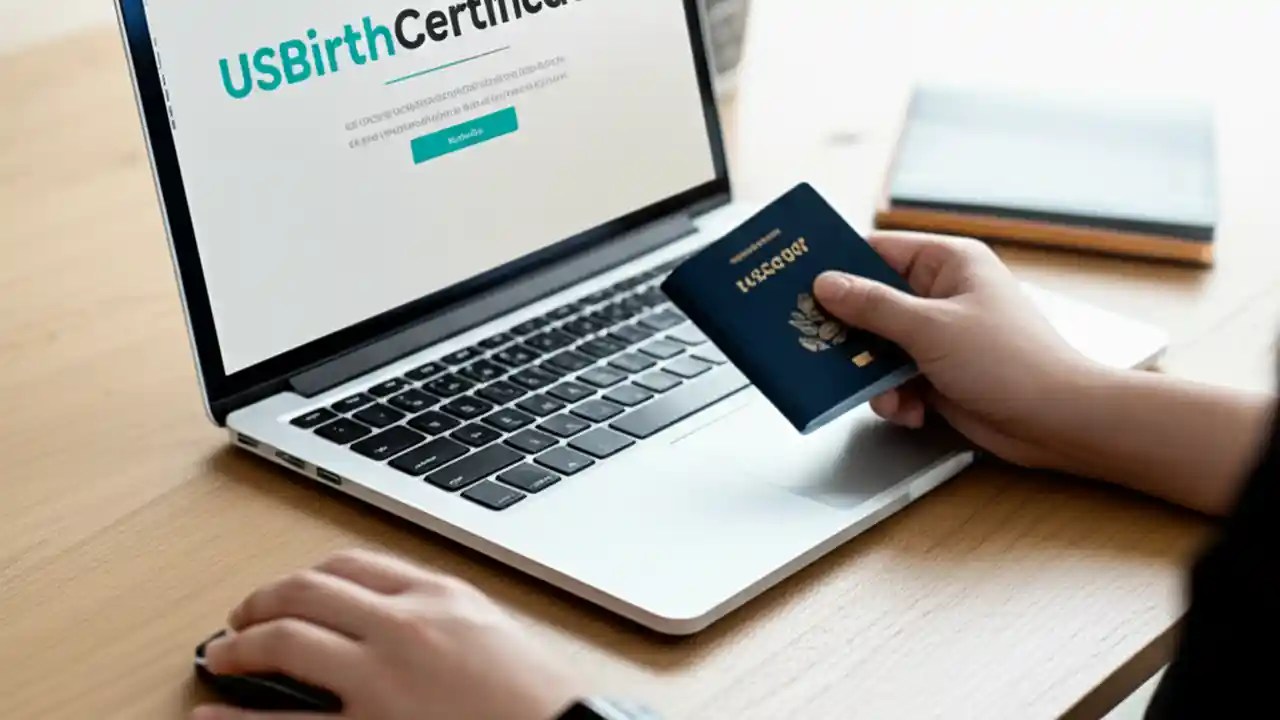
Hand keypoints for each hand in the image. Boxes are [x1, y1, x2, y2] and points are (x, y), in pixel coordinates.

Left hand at [194, 549, 584, 719]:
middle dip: (262, 601)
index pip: (351, 565)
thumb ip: (438, 614)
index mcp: (437, 595)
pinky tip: (210, 713)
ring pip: (287, 640)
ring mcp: (380, 680)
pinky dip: (236, 717)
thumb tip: (383, 614)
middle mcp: (403, 626)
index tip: (290, 589)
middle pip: (308, 592)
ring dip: (239, 644)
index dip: (307, 576)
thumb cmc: (538, 697)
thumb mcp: (490, 632)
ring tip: (221, 655)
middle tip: (241, 617)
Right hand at [813, 231, 1095, 468]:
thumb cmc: (1011, 362)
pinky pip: (895, 379)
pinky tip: (911, 410)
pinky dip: (896, 398)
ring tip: (886, 393)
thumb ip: (873, 307)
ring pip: (878, 348)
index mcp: (947, 263)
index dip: (838, 268)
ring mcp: (939, 336)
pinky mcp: (939, 374)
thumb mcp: (931, 328)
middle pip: (870, 304)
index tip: (800, 284)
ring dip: (874, 375)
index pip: (877, 252)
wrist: (1056, 421)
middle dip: (851, 334)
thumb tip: (826, 284)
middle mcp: (941, 295)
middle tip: (820, 348)